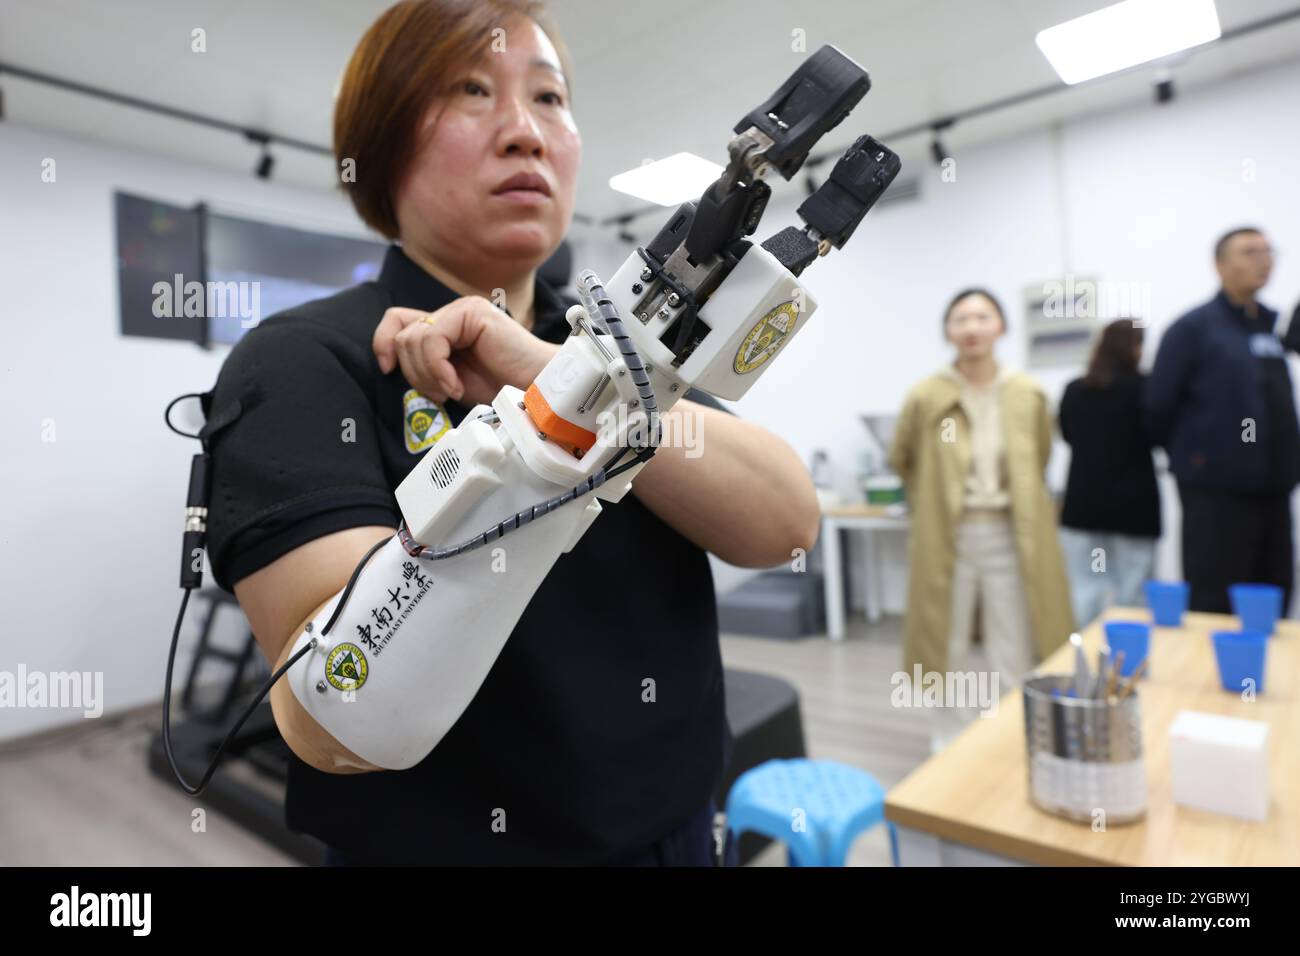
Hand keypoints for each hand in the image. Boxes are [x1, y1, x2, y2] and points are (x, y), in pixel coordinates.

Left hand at [372, 296, 558, 406]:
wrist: (537, 392)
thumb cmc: (501, 390)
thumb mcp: (450, 381)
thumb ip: (425, 366)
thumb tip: (389, 363)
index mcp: (445, 327)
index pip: (396, 321)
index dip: (383, 343)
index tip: (389, 369)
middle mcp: (452, 314)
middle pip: (401, 336)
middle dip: (414, 373)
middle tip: (443, 392)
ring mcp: (463, 310)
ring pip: (412, 339)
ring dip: (428, 375)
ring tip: (453, 390)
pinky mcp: (472, 313)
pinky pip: (432, 340)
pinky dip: (438, 369)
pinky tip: (456, 385)